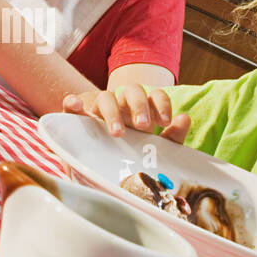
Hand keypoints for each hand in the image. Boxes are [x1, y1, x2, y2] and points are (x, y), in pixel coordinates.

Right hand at [63, 85, 190, 142]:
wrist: (95, 165)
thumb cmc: (127, 153)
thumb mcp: (151, 149)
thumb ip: (171, 138)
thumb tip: (185, 119)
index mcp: (141, 110)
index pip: (155, 96)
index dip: (162, 104)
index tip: (165, 122)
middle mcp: (121, 105)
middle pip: (132, 91)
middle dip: (139, 105)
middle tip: (143, 126)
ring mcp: (98, 110)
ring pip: (105, 98)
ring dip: (112, 112)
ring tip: (117, 132)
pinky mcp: (76, 119)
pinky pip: (71, 106)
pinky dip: (72, 103)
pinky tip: (74, 105)